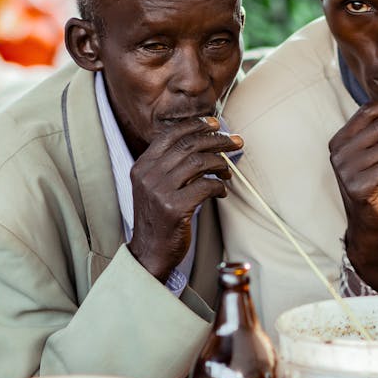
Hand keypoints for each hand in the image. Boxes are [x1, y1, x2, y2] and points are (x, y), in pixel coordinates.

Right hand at [130, 117, 242, 280]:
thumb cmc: (159, 219)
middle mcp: (148, 175)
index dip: (195, 126)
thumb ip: (171, 166)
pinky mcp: (174, 208)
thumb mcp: (155, 187)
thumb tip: (204, 143)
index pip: (170, 135)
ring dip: (220, 163)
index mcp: (143, 166)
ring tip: (227, 171)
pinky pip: (205, 186)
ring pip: (199, 162)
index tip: (214, 124)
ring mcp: (160, 191)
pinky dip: (219, 186)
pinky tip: (221, 191)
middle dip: (217, 140)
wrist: (149, 252)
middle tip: (235, 142)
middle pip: (189, 145)